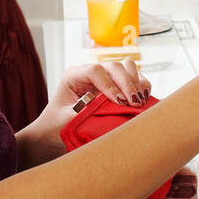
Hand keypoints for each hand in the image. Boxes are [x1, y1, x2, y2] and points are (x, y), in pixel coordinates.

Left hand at [23, 62, 154, 167]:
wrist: (55, 131)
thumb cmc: (56, 126)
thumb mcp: (66, 120)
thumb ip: (85, 113)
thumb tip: (107, 109)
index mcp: (74, 76)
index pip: (95, 71)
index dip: (110, 85)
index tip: (119, 102)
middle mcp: (91, 73)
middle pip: (114, 67)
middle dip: (127, 84)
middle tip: (133, 104)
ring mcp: (105, 77)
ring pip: (127, 67)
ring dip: (136, 83)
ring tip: (139, 102)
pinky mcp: (117, 85)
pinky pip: (135, 78)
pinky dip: (142, 87)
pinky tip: (143, 100)